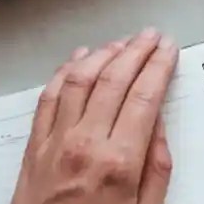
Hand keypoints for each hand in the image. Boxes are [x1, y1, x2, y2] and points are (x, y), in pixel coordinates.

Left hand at [12, 28, 179, 203]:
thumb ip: (156, 167)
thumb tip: (159, 125)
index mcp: (119, 163)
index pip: (144, 95)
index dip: (159, 65)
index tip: (168, 50)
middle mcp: (85, 145)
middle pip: (114, 78)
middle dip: (137, 50)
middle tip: (151, 36)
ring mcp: (56, 143)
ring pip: (80, 78)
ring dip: (103, 53)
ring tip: (121, 42)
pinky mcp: (35, 148)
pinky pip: (49, 96)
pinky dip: (65, 70)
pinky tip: (78, 60)